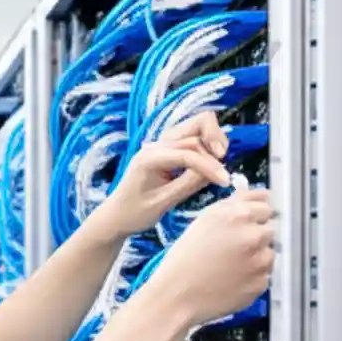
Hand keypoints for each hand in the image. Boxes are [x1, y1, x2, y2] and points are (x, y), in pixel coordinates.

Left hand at [84, 111, 231, 240]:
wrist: (116, 216)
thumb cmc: (134, 214)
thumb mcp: (163, 203)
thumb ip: (188, 184)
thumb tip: (216, 172)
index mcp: (150, 158)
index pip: (189, 152)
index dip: (210, 166)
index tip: (225, 181)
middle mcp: (156, 145)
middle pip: (197, 123)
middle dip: (215, 139)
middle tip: (223, 165)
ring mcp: (162, 144)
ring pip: (196, 127)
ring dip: (212, 141)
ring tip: (218, 166)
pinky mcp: (168, 149)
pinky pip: (192, 138)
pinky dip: (206, 146)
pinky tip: (210, 165)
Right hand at [147, 188, 274, 324]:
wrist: (177, 295)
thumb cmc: (184, 259)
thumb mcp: (204, 220)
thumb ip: (236, 203)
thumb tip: (261, 196)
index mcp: (238, 215)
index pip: (266, 207)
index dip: (253, 216)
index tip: (244, 225)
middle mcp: (253, 236)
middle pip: (271, 229)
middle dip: (256, 236)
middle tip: (234, 248)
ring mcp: (261, 261)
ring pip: (269, 253)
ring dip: (257, 257)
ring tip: (230, 265)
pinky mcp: (262, 283)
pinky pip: (265, 275)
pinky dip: (253, 277)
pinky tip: (232, 279)